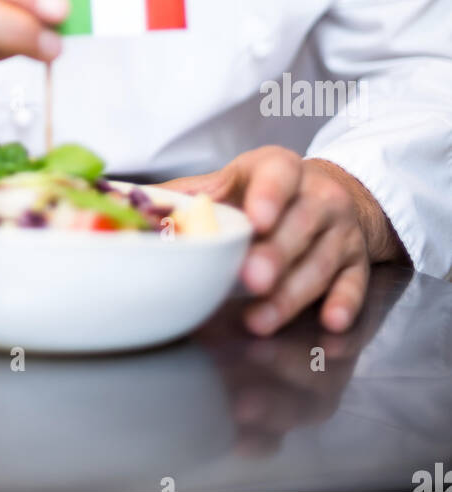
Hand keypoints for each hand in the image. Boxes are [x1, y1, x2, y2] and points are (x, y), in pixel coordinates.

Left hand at [160, 145, 407, 336]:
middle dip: (276, 255)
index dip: (269, 196)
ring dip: (292, 294)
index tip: (255, 219)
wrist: (332, 195)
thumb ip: (193, 194)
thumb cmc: (269, 190)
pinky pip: (354, 284)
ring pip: (321, 262)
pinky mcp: (358, 262)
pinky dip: (344, 303)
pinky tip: (330, 322)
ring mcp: (342, 231)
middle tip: (251, 279)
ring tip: (262, 319)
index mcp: (282, 169)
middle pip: (301, 225)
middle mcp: (319, 197)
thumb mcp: (234, 180)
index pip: (279, 175)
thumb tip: (133, 202)